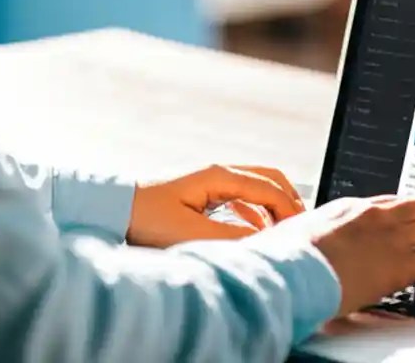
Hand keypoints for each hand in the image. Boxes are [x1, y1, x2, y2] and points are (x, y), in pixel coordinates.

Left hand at [127, 164, 303, 247]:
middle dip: (289, 199)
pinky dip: (255, 211)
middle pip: (269, 177)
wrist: (112, 208)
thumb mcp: (189, 232)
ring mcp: (210, 181)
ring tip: (284, 231)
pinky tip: (255, 230)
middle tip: (302, 225)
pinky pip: (240, 197)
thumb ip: (230, 236)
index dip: (289, 209)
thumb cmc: (145, 217)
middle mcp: (218, 173)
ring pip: (256, 187)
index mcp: (218, 176)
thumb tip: (262, 240)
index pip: (268, 188)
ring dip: (273, 206)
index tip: (302, 231)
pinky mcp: (202, 193)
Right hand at [269, 196, 414, 316]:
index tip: (407, 230)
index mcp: (351, 207)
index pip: (393, 202)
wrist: (290, 270)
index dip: (405, 218)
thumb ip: (309, 234)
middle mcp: (377, 216)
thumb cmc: (286, 257)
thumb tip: (296, 241)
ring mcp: (391, 237)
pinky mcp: (401, 265)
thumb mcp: (296, 232)